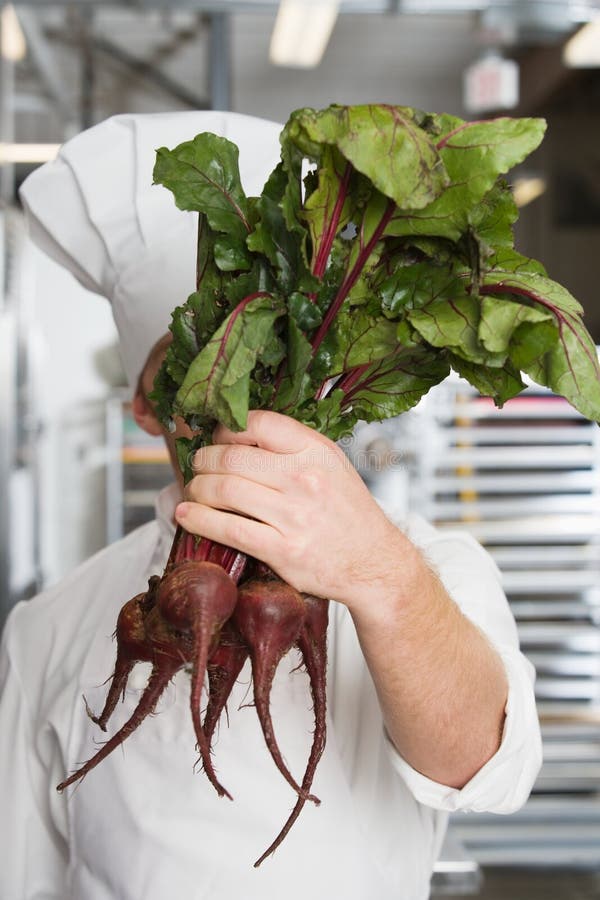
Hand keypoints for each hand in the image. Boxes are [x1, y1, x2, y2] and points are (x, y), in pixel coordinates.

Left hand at [175, 410, 409, 609]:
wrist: (374, 563)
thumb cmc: (347, 511)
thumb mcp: (331, 465)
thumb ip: (292, 447)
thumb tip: (238, 435)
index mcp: (316, 451)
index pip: (258, 423)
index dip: (226, 428)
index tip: (216, 438)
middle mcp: (304, 478)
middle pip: (231, 457)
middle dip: (203, 460)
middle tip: (197, 466)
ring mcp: (293, 515)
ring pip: (224, 490)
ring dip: (196, 489)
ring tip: (192, 491)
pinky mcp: (282, 550)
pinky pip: (228, 528)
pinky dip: (198, 519)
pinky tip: (186, 515)